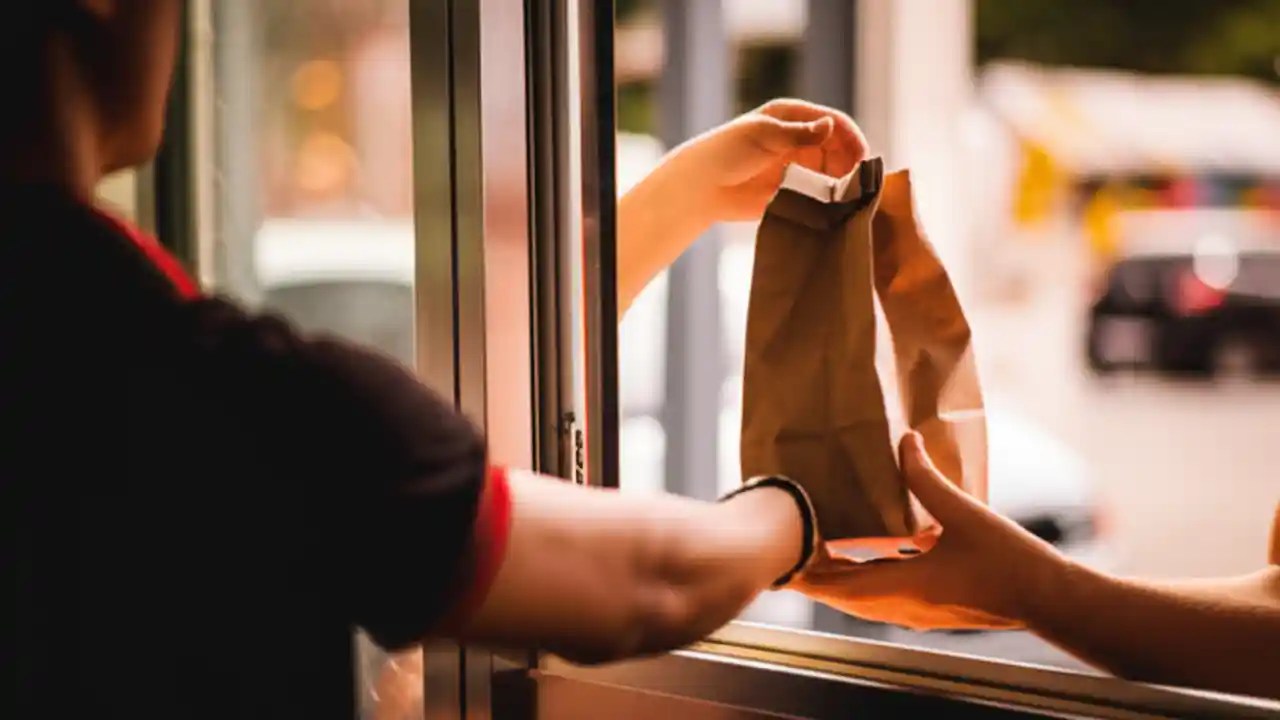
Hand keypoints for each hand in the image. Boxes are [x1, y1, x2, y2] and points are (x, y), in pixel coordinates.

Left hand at [665, 99, 868, 223]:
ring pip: (832, 174)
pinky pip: (818, 196)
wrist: (702, 187)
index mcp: (793, 117)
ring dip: (840, 185)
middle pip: (838, 151)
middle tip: (854, 185)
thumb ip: (798, 134)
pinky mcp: (793, 192)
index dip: (851, 139)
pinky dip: (828, 202)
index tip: (861, 159)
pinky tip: (832, 210)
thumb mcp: (763, 136)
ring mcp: (798, 167)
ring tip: (843, 199)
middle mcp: (800, 140)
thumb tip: (831, 126)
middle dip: (849, 166)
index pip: (834, 123)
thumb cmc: (727, 151)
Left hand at [791, 433, 1070, 630]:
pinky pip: (880, 599)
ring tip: (818, 548)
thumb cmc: (1010, 560)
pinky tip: (865, 556)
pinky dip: (862, 580)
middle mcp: (902, 607)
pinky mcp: (929, 611)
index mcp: (903, 587)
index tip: (779, 552)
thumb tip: (906, 440)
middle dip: (813, 572)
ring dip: (837, 577)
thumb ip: (927, 478)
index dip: (803, 572)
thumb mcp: (964, 512)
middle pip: (840, 595)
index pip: (835, 585)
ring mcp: (915, 613)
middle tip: (791, 545)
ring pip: (860, 600)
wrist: (1048, 599)